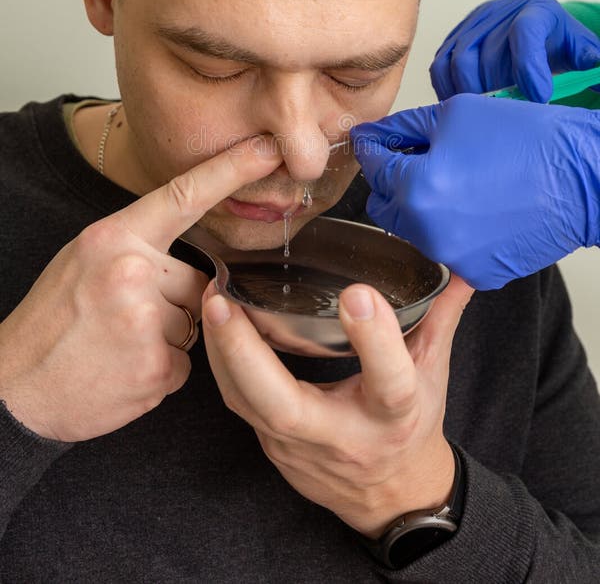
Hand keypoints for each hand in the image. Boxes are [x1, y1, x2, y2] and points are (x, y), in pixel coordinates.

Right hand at [0, 137, 280, 441]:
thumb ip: (137, 247)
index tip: (269, 147)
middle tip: (122, 320)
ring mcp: (144, 320)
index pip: (184, 194)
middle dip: (175, 302)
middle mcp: (131, 271)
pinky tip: (124, 372)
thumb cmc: (52, 321)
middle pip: (198, 279)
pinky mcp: (155, 368)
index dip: (233, 168)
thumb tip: (192, 254)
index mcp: (113, 236)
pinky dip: (163, 372)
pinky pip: (187, 363)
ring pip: (195, 323)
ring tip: (119, 347)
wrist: (14, 389)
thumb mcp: (83, 259)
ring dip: (169, 339)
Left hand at [202, 273, 472, 537]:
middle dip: (246, 352)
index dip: (375, 340)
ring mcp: (298, 447)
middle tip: (224, 297)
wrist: (391, 495)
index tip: (358, 293)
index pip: (389, 383)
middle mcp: (342, 437)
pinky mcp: (272, 445)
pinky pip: (238, 403)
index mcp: (393, 416)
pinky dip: (221, 363)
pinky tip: (215, 321)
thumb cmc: (411, 426)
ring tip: (211, 295)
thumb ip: (441, 315)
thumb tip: (462, 265)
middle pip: (284, 407)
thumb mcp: (433, 372)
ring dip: (221, 351)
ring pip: (245, 404)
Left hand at [351, 93, 599, 289]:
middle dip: (392, 180)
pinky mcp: (477, 273)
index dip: (374, 147)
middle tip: (416, 158)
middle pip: (385, 206)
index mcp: (416, 189)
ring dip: (421, 205)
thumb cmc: (530, 142)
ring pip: (413, 229)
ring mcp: (453, 257)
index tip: (376, 140)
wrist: (586, 179)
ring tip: (456, 180)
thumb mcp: (456, 115)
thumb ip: (405, 129)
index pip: (373, 167)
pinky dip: (452, 228)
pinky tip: (478, 206)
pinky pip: (447, 247)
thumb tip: (374, 136)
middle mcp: (428, 231)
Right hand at [430, 0, 599, 101]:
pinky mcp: (453, 37)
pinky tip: (462, 106)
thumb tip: (596, 72)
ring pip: (458, 60)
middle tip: (507, 117)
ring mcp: (472, 24)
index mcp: (537, 12)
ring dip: (468, 93)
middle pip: (486, 54)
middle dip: (496, 91)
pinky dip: (446, 89)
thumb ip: (590, 59)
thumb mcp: (580, 47)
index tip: (538, 97)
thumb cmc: (557, 41)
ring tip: (483, 115)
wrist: (534, 22)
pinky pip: (439, 65)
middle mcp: (500, 12)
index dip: (528, 67)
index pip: (525, 33)